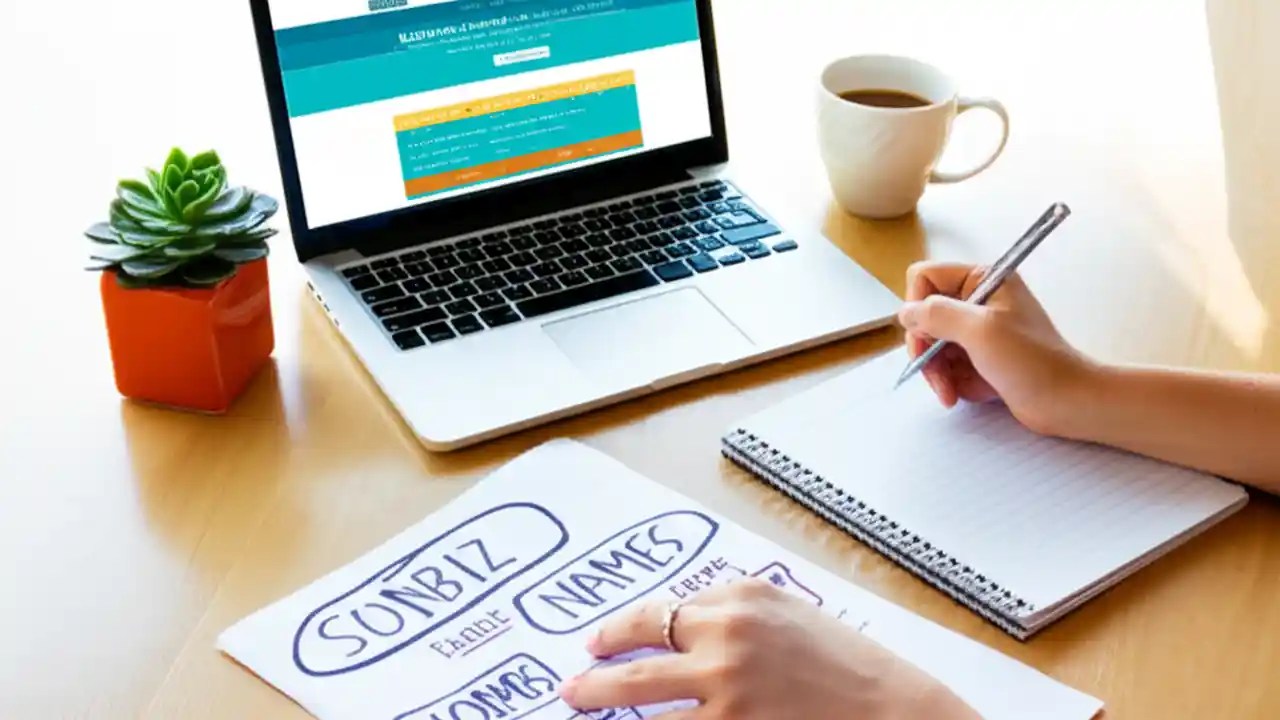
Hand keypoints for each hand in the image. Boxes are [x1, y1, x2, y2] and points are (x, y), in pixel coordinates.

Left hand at [559, 579, 977, 719]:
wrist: (897, 711)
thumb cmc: (854, 666)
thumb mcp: (792, 614)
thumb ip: (736, 612)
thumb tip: (685, 625)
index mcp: (740, 598)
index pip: (659, 613)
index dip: (620, 630)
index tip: (599, 641)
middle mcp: (726, 636)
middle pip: (638, 657)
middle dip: (597, 675)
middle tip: (572, 686)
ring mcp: (726, 689)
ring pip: (644, 704)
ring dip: (607, 707)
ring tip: (583, 705)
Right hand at [898, 261, 1092, 435]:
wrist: (1067, 402)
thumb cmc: (1031, 361)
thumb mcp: (980, 330)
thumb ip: (937, 314)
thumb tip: (904, 312)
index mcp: (982, 279)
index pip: (925, 278)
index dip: (918, 306)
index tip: (925, 336)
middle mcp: (977, 300)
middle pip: (924, 315)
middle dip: (925, 348)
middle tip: (934, 375)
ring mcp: (977, 330)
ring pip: (931, 344)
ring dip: (935, 371)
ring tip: (949, 394)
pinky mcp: (979, 357)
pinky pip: (946, 365)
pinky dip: (949, 382)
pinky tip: (961, 395)